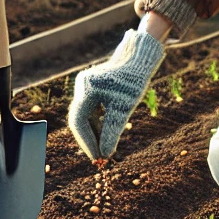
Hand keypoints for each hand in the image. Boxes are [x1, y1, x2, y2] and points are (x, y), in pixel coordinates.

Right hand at [68, 28, 164, 160]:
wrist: (139, 60)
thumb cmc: (133, 82)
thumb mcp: (124, 108)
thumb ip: (113, 131)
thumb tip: (105, 154)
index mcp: (86, 89)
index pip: (79, 121)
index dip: (87, 142)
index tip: (97, 157)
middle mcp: (82, 87)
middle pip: (79, 120)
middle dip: (89, 140)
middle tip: (99, 158)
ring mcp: (86, 87)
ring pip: (85, 117)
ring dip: (93, 134)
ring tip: (104, 150)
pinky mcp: (92, 89)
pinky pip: (91, 111)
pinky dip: (97, 124)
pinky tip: (105, 136)